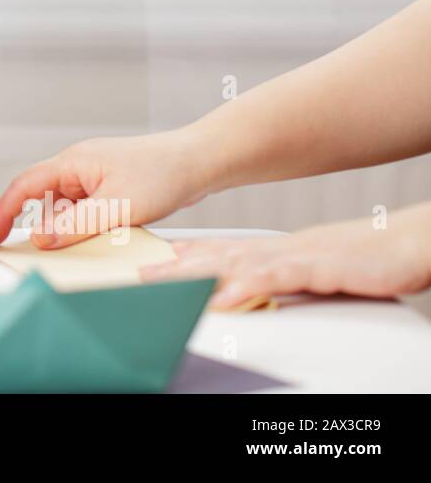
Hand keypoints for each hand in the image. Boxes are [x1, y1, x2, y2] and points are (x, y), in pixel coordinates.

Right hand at [0, 129, 214, 246]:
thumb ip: (75, 226)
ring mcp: (93, 175)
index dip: (5, 213)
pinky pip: (86, 207)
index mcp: (71, 163)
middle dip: (46, 227)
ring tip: (102, 236)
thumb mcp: (116, 208)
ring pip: (67, 207)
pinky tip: (111, 232)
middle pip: (44, 200)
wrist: (200, 161)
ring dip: (74, 227)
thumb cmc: (163, 175)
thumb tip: (40, 239)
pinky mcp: (109, 184)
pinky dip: (89, 223)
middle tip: (53, 253)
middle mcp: (77, 166)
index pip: (24, 187)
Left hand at [140, 205, 430, 309]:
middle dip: (173, 266)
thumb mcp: (308, 268)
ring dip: (196, 273)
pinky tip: (223, 297)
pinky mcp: (317, 267)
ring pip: (235, 264)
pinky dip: (247, 286)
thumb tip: (239, 287)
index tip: (142, 261)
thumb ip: (272, 274)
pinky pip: (276, 278)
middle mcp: (274, 250)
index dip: (179, 256)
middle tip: (136, 272)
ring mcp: (293, 257)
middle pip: (214, 256)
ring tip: (161, 281)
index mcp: (270, 251)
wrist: (405, 243)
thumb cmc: (360, 260)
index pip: (216, 251)